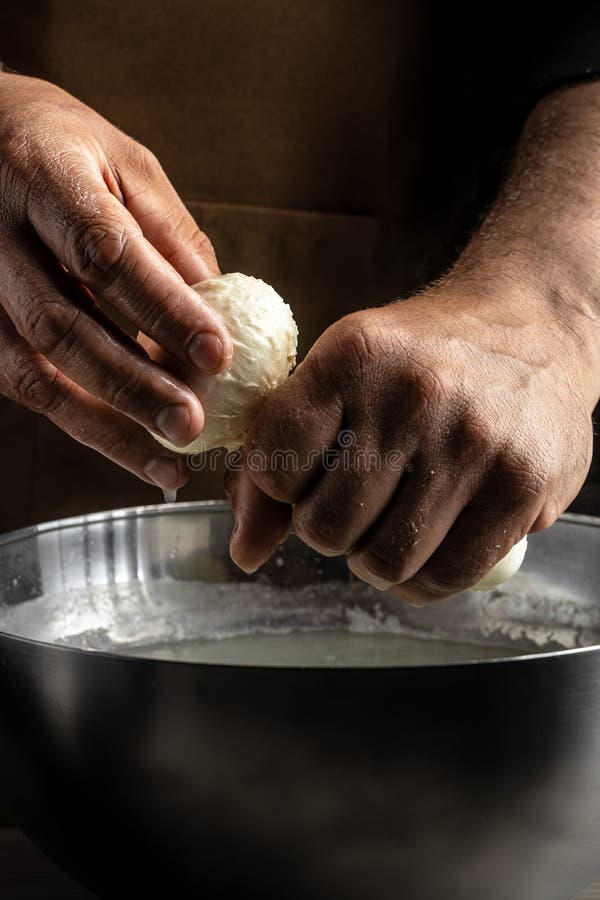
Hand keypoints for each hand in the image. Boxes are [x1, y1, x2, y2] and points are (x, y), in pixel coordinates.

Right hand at [0, 72, 231, 489]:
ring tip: (166, 464)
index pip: (106, 253)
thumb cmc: (64, 149)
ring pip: (32, 372)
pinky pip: (25, 385)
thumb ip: (171, 237)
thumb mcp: (126, 165)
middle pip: (61, 325)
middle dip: (131, 384)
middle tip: (190, 424)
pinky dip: (82, 423)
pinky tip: (130, 446)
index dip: (162, 308)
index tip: (218, 353)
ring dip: (104, 426)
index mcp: (45, 179)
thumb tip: (220, 312)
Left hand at [228, 81, 599, 602]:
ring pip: (385, 561)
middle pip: (327, 527)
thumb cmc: (417, 360)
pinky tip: (424, 549)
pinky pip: (447, 576)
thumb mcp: (340, 378)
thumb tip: (244, 554)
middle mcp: (414, 397)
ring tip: (386, 526)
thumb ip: (280, 462)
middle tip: (351, 505)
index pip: (274, 464)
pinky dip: (421, 581)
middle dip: (327, 530)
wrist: (531, 326)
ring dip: (372, 559)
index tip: (306, 475)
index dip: (279, 486)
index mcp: (353, 356)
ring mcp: (473, 443)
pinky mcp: (521, 486)